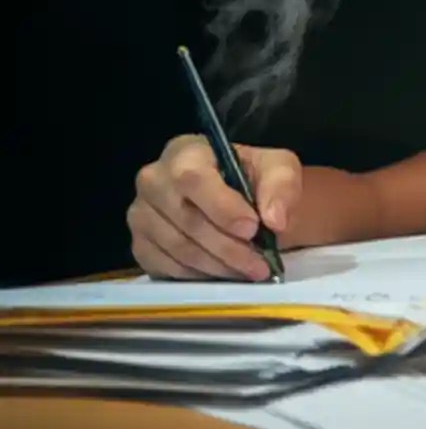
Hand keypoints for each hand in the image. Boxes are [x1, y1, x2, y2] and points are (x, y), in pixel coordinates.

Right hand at [127, 134, 301, 280]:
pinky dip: (200, 276)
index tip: (252, 228)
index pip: (193, 179)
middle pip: (186, 219)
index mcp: (185, 152)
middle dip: (228, 247)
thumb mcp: (279, 169)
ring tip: (251, 272)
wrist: (240, 200)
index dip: (222, 207)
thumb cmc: (254, 178)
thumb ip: (282, 186)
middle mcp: (154, 180)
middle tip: (260, 264)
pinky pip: (166, 267)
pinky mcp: (141, 245)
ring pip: (178, 248)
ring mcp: (141, 215)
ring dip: (219, 266)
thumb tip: (275, 220)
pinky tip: (226, 275)